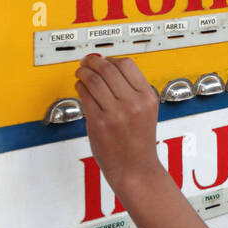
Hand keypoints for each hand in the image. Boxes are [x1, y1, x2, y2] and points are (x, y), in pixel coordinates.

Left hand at [75, 55, 162, 196]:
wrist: (135, 168)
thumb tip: (110, 66)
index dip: (111, 59)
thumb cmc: (138, 141)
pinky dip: (80, 87)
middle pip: (108, 68)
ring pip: (93, 79)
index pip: (127, 64)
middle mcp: (133, 103)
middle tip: (86, 62)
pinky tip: (80, 88)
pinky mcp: (99, 123)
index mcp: (147, 97)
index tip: (103, 60)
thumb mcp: (146, 110)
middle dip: (93, 61)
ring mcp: (115, 113)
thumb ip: (132, 90)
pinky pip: (85, 95)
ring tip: (80, 73)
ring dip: (83, 72)